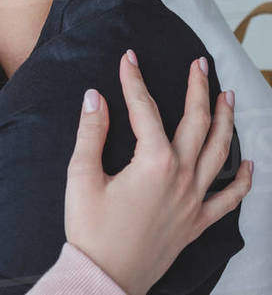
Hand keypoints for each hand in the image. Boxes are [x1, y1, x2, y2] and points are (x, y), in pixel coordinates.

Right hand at [64, 51, 253, 294]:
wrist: (105, 276)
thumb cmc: (90, 228)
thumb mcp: (81, 176)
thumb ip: (91, 133)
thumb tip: (95, 97)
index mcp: (153, 163)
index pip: (145, 110)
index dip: (135, 81)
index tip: (129, 58)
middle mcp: (181, 177)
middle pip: (197, 123)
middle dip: (198, 89)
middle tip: (200, 64)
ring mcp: (194, 200)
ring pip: (219, 152)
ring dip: (226, 121)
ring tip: (228, 97)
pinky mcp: (197, 221)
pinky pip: (229, 198)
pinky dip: (243, 180)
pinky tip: (249, 165)